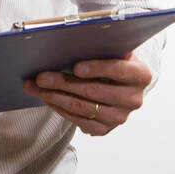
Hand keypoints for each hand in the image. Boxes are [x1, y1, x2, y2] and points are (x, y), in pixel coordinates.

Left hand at [22, 50, 151, 136]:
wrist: (120, 84)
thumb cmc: (113, 61)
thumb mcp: (114, 51)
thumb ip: (101, 48)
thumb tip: (70, 44)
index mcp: (140, 75)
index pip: (118, 70)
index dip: (97, 68)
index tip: (76, 67)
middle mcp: (133, 99)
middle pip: (94, 91)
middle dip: (63, 82)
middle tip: (40, 77)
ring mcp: (119, 117)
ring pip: (81, 107)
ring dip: (54, 96)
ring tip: (34, 87)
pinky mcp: (105, 129)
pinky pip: (77, 120)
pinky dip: (59, 108)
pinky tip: (46, 98)